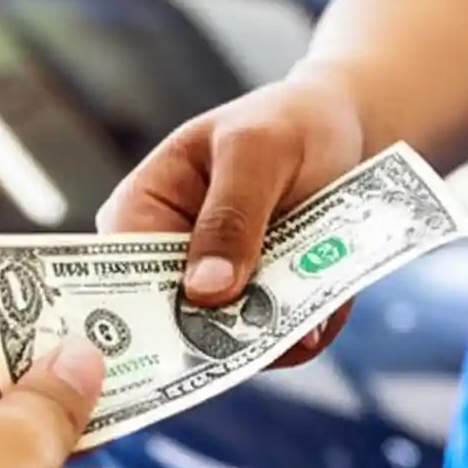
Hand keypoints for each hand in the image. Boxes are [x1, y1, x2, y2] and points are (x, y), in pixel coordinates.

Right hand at [96, 72, 364, 366]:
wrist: (341, 130)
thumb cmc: (285, 124)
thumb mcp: (257, 153)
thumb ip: (231, 217)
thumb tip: (205, 291)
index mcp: (139, 211)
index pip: (126, 276)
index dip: (157, 315)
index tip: (208, 334)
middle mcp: (165, 260)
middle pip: (178, 324)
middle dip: (238, 335)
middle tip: (294, 333)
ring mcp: (211, 290)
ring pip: (234, 343)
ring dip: (285, 335)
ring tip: (323, 309)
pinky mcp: (254, 308)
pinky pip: (275, 344)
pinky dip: (309, 329)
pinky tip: (331, 304)